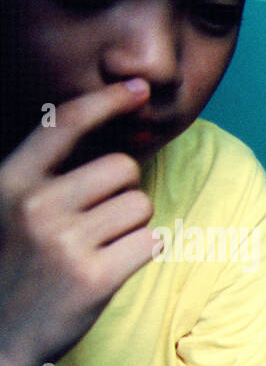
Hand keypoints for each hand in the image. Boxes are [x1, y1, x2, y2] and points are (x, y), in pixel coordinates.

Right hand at [0, 80, 155, 365]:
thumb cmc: (14, 270)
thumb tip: (110, 147)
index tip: (137, 89)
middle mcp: (36, 203)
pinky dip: (143, 253)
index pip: (63, 123)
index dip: (106, 101)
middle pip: (123, 169)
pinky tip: (113, 268)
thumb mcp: (9, 211)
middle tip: (100, 223)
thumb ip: (47, 178)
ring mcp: (66, 240)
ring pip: (141, 207)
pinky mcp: (96, 276)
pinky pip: (151, 242)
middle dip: (124, 192)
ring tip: (100, 250)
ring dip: (133, 227)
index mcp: (11, 180)